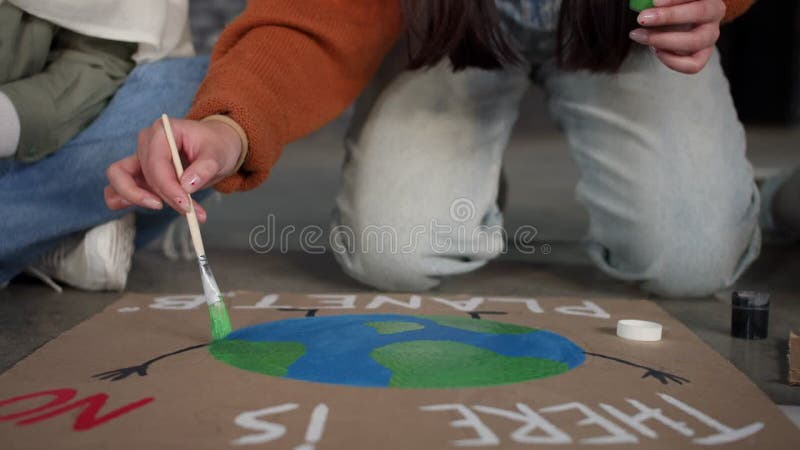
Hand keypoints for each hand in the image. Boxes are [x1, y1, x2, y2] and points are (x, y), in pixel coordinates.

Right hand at [105, 118, 242, 220]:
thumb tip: (187, 186)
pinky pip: (119, 187)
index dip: (168, 187)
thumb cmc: (216, 146)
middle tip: (188, 210)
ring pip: (120, 180)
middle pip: (143, 174)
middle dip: (164, 196)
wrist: (216, 146)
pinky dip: (127, 200)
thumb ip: (204, 169)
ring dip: (139, 199)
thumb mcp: (217, 156)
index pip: (156, 162)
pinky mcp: (138, 173)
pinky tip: (141, 207)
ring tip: (163, 209)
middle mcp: (146, 141)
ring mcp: (139, 157)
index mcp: (163, 131)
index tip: (186, 205)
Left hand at [629, 0, 725, 73]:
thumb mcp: (667, 2)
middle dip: (668, 17)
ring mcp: (710, 35)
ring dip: (664, 40)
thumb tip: (648, 4)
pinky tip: (656, 50)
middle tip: (643, 19)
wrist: (681, 20)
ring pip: (696, 40)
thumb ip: (661, 2)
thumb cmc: (673, 6)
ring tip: (642, 36)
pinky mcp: (703, 55)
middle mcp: (713, 13)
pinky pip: (692, 65)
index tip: (654, 2)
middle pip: (699, 12)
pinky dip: (672, 60)